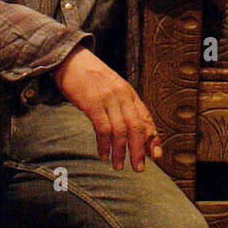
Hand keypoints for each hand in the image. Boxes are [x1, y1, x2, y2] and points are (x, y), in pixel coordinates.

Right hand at [52, 46, 161, 172]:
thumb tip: (133, 131)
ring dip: (120, 151)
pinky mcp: (92, 102)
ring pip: (120, 130)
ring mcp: (108, 98)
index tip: (156, 156)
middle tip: (138, 168)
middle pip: (136, 127)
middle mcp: (122, 95)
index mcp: (129, 93)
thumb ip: (123, 106)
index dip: (153, 138)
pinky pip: (102, 128)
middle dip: (139, 150)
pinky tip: (103, 154)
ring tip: (118, 166)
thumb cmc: (91, 78)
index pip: (146, 118)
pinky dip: (104, 144)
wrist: (71, 60)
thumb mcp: (113, 89)